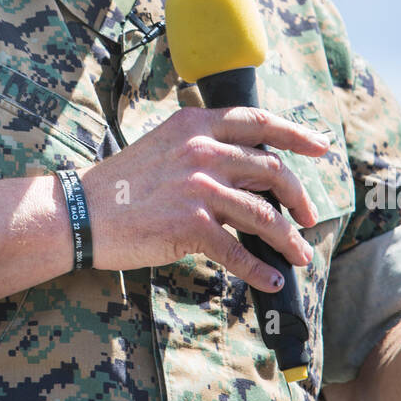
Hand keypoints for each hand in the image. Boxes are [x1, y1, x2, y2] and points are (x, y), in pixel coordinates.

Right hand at [79, 105, 330, 290]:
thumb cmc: (120, 184)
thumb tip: (247, 167)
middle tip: (310, 216)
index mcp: (196, 124)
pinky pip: (239, 252)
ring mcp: (198, 188)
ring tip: (300, 254)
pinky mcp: (191, 226)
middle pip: (272, 170)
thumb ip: (200, 145)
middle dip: (300, 196)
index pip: (259, 122)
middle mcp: (202, 150)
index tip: (321, 146)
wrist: (80, 212)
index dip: (297, 134)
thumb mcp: (163, 144)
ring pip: (264, 215)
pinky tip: (271, 278)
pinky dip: (260, 269)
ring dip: (289, 239)